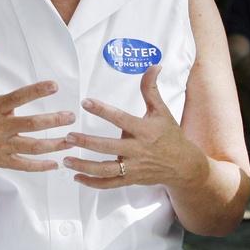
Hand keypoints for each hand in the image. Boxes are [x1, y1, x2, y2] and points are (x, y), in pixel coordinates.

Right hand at [0, 44, 74, 171]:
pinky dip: (40, 166)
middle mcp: (0, 127)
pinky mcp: (1, 160)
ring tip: (71, 141)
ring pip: (32, 146)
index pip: (18, 97)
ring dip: (53, 145)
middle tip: (71, 117)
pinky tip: (55, 164)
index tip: (54, 86)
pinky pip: (23, 165)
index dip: (36, 91)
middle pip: (31, 124)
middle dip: (53, 121)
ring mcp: (2, 146)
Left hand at [62, 65, 205, 189]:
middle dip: (87, 142)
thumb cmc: (170, 135)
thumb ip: (151, 89)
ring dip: (84, 166)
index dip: (102, 110)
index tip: (85, 102)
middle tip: (68, 136)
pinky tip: (77, 177)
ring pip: (106, 169)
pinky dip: (92, 183)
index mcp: (144, 131)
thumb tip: (153, 65)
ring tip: (66, 160)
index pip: (121, 119)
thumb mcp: (162, 111)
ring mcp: (133, 167)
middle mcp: (138, 150)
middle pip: (108, 147)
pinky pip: (109, 184)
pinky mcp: (130, 180)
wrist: (183, 165)